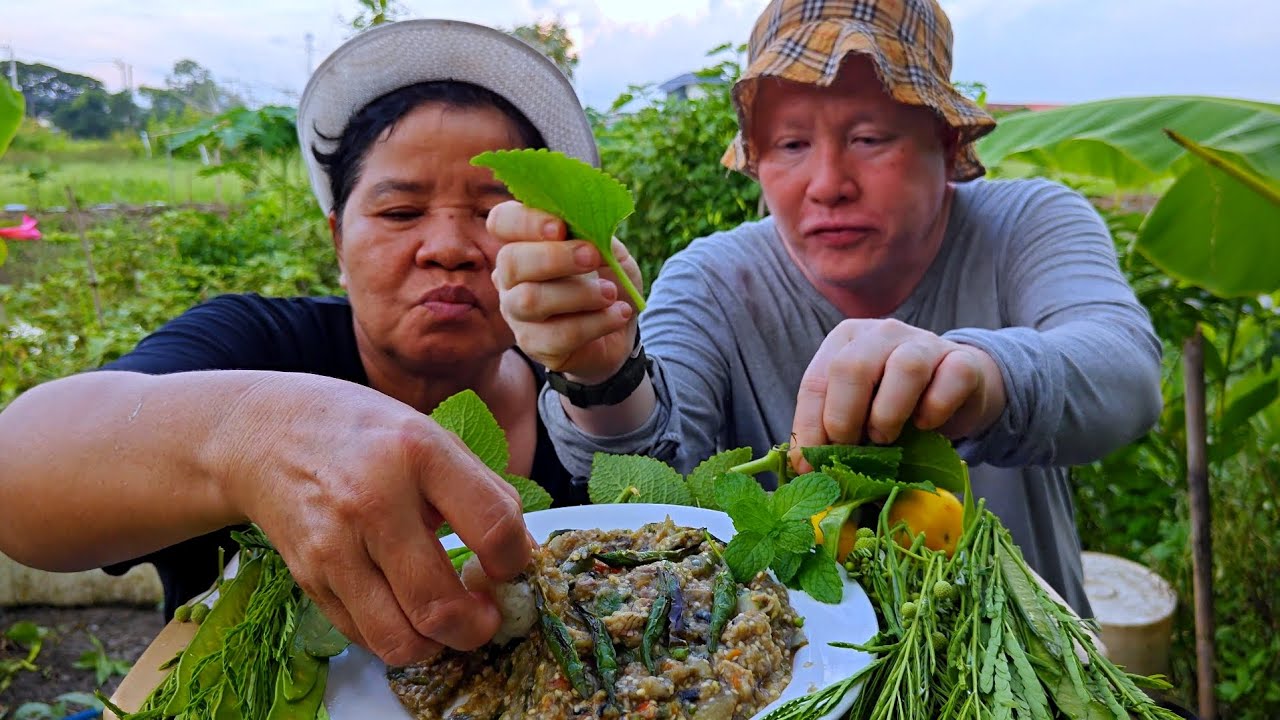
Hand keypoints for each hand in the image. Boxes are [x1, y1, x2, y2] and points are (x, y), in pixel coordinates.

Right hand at [217, 376, 530, 666]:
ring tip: (448, 622)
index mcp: (418, 452)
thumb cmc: (363, 434)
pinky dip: (396, 636)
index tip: (510, 567)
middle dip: (479, 627)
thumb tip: (522, 557)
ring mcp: (335, 545)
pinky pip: (364, 636)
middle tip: (486, 616)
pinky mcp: (309, 577)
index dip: (514, 561)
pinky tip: (406, 610)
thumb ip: (484, 493)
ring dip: (437, 644)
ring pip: (399, 638)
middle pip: (440, 602)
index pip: (492, 526)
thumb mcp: (432, 437)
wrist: (264, 434)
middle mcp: (374, 500)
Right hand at [488, 200, 643, 384]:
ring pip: (530, 300)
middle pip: (510, 261)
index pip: (501, 221)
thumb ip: (595, 235)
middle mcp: (510, 277)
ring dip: (579, 294)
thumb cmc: (608, 278)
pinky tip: (619, 314)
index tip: (561, 227)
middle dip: (555, 257)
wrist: (621, 324)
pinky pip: (558, 335)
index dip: (525, 221)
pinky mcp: (534, 344)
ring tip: (611, 294)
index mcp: (523, 241)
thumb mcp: (610, 250)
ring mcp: (517, 313)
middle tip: (593, 257)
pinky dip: (596, 323)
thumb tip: (589, 228)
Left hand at [789, 319, 1006, 471]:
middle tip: (851, 448)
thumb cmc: (895, 402)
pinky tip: (926, 425)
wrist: (955, 389)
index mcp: (846, 341)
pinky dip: (934, 410)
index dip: (809, 427)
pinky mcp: (963, 361)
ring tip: (885, 437)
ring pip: (905, 368)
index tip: (811, 463)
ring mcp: (925, 343)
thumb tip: (804, 468)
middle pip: (852, 367)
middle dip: (844, 418)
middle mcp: (882, 333)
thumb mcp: (856, 411)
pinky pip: (949, 381)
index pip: (815, 381)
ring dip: (888, 414)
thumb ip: (829, 431)